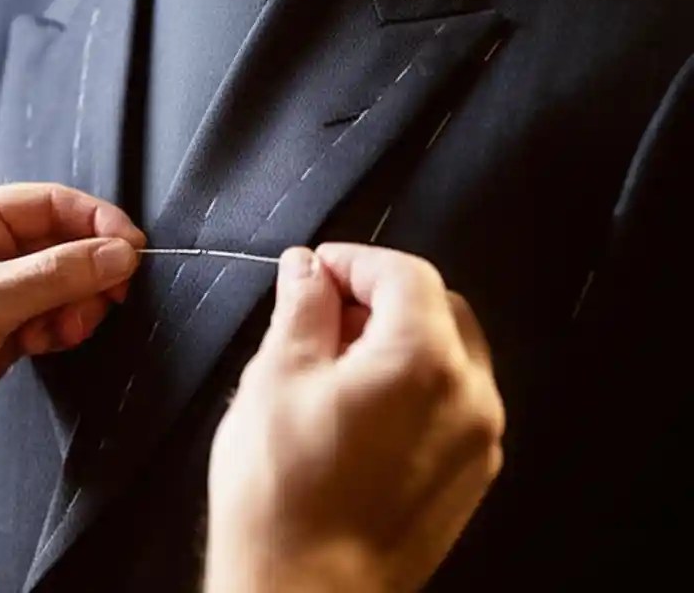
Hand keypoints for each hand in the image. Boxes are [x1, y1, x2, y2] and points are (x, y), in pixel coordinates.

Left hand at [0, 183, 143, 590]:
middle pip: (61, 244)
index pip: (49, 204)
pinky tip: (46, 345)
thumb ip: (55, 275)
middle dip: (88, 271)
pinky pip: (47, 319)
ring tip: (62, 331)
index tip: (134, 251)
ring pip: (60, 286)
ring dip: (75, 306)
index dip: (96, 223)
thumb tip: (120, 252)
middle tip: (107, 301)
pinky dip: (58, 329)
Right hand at [206, 244, 504, 592]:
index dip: (354, 261)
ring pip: (450, 356)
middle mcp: (471, 395)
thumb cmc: (280, 492)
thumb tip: (307, 269)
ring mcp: (479, 441)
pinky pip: (453, 404)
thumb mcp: (275, 379)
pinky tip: (359, 411)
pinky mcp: (470, 477)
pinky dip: (414, 386)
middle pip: (440, 309)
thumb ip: (302, 310)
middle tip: (321, 314)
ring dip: (399, 340)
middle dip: (381, 297)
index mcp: (423, 360)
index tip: (313, 272)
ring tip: (334, 366)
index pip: (405, 274)